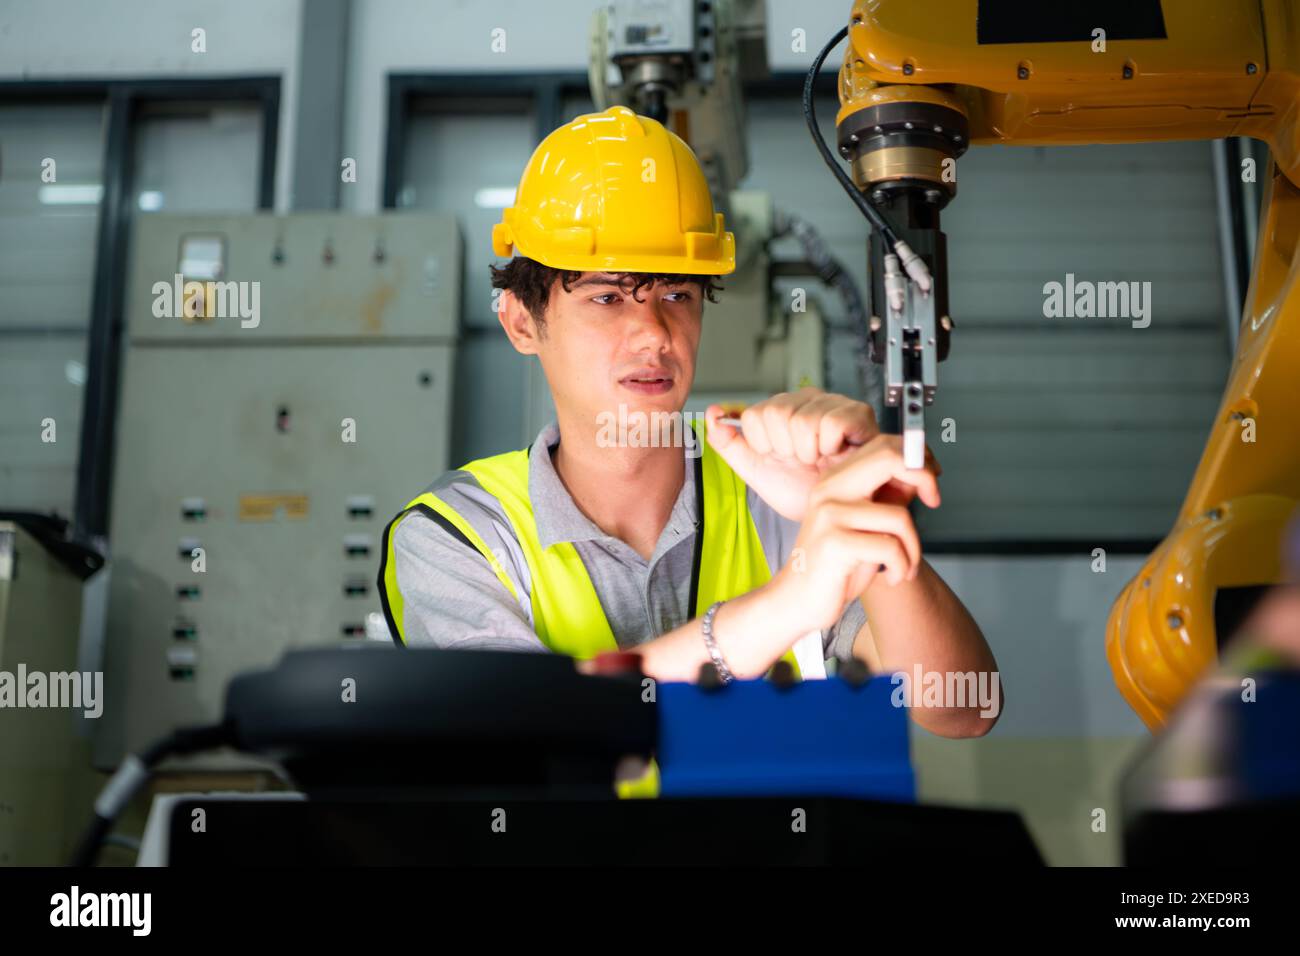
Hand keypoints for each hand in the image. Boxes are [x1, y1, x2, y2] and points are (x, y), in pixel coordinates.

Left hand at [705, 387, 878, 520]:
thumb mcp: (754, 469)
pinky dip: (832, 447)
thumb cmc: (800, 491)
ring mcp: (834, 403)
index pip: (754, 415)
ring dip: (810, 453)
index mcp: (782, 407)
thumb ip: (727, 443)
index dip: (764, 445)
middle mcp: (807, 399)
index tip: (782, 457)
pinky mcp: (859, 414)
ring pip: (803, 421)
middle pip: (776, 413)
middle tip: (803, 461)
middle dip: (786, 449)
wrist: (833, 516)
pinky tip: (838, 454)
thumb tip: (711, 413)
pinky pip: (832, 423)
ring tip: (821, 460)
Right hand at [769, 434, 940, 629]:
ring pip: (898, 517)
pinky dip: (902, 568)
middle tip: (934, 500)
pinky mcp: (834, 543)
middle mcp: (829, 489)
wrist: (798, 602)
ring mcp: (829, 514)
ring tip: (904, 566)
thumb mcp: (867, 527)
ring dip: (913, 550)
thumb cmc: (836, 568)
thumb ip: (889, 498)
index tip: (932, 482)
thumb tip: (922, 474)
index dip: (917, 457)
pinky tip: (892, 577)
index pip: (883, 445)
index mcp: (835, 480)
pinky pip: (890, 548)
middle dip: (924, 477)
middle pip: (889, 458)